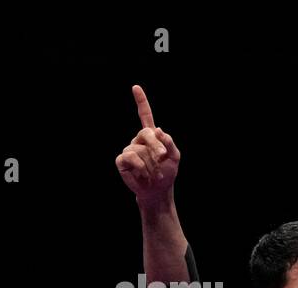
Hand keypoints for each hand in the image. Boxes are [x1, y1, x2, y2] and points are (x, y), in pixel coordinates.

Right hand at [114, 85, 179, 205]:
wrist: (158, 190)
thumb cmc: (167, 172)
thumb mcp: (175, 157)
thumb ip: (169, 143)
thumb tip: (159, 130)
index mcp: (151, 136)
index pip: (145, 116)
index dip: (141, 102)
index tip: (135, 87)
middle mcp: (138, 139)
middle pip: (147, 134)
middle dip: (157, 146)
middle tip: (163, 158)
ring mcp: (129, 149)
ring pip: (141, 150)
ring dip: (152, 164)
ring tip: (155, 173)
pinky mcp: (122, 160)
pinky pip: (132, 158)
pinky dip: (142, 168)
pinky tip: (145, 174)